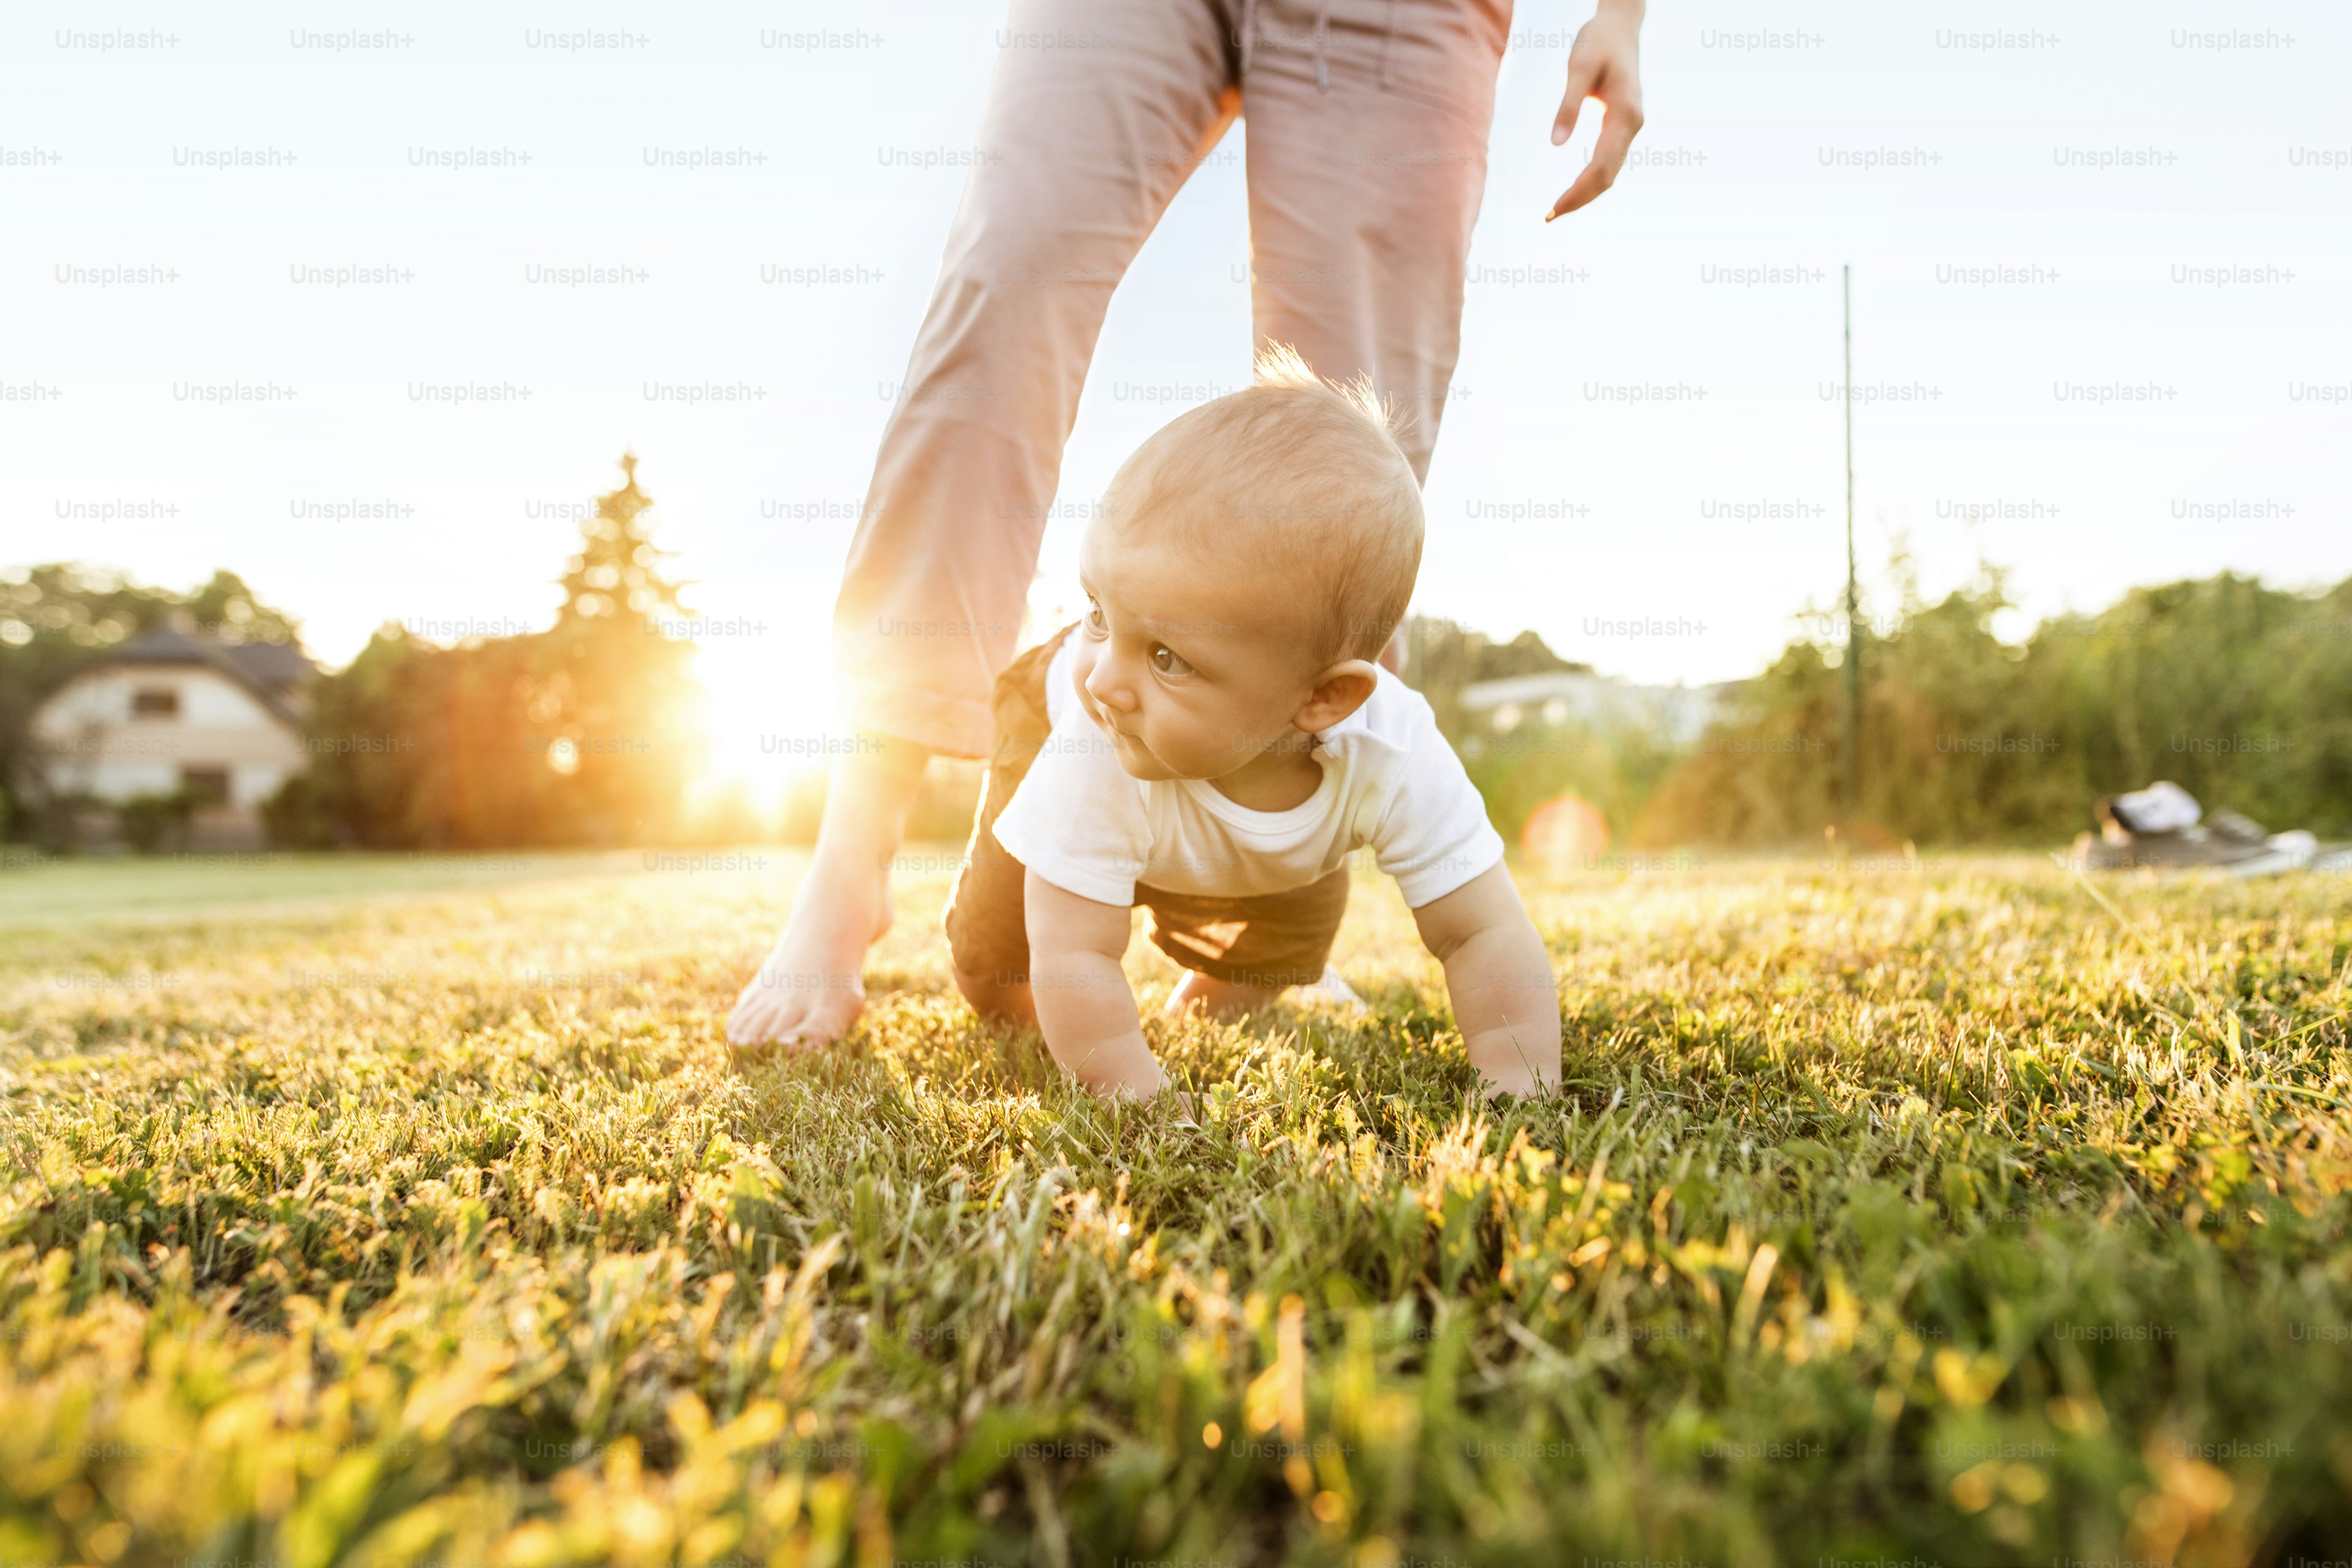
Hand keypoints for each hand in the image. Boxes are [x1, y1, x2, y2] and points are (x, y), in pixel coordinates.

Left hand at [1546, 0, 1645, 220]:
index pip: (1600, 167)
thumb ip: (1568, 106)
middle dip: (1579, 200)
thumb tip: (1556, 145)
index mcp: (1625, 115)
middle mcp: (1633, 125)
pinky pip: (1610, 161)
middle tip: (1548, 219)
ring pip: (1611, 172)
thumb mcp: (1578, 67)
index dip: (1577, 193)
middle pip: (1608, 177)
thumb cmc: (1598, 41)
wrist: (1621, 25)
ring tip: (1557, 209)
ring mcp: (1631, 126)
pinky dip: (1592, 179)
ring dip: (1586, 193)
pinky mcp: (1624, 125)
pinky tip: (1574, 190)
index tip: (1552, 211)